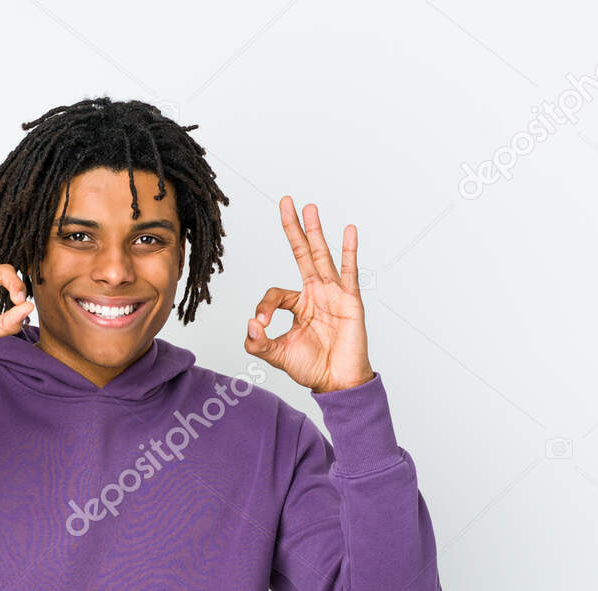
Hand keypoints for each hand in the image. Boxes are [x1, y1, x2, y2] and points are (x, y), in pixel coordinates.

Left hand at [244, 196, 374, 391]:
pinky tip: (348, 230)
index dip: (263, 306)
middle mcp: (316, 294)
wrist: (337, 382)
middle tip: (286, 202)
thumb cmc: (312, 368)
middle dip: (293, 228)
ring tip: (309, 207)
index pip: (275, 292)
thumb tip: (249, 324)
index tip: (259, 324)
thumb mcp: (277, 355)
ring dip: (315, 231)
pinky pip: (348, 271)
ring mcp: (333, 294)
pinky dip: (348, 250)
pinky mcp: (349, 301)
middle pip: (302, 254)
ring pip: (321, 256)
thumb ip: (258, 343)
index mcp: (298, 305)